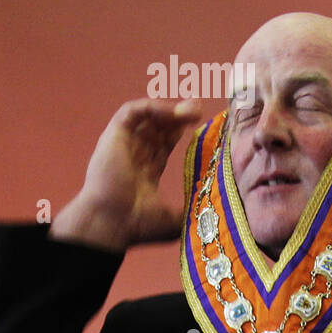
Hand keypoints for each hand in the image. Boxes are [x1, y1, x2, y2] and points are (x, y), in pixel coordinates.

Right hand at [50, 98, 203, 252]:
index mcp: (143, 174)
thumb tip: (219, 208)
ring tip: (194, 108)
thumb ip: (194, 210)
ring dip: (171, 109)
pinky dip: (154, 106)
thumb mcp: (175, 219)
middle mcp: (131, 156)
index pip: (163, 146)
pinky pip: (132, 111)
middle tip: (201, 110)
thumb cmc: (138, 226)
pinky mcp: (113, 136)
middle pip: (157, 128)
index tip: (203, 126)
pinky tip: (175, 112)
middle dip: (179, 116)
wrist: (112, 224)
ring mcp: (122, 145)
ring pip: (146, 117)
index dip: (181, 133)